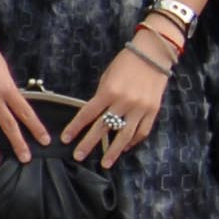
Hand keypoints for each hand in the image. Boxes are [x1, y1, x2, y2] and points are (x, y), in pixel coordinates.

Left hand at [65, 47, 169, 168]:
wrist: (153, 55)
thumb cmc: (125, 63)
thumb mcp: (107, 77)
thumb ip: (101, 97)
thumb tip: (94, 116)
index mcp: (109, 92)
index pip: (87, 114)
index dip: (75, 128)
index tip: (65, 139)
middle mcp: (125, 102)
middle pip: (104, 128)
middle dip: (89, 144)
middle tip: (78, 156)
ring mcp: (141, 108)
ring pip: (125, 136)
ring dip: (113, 151)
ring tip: (105, 163)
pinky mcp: (153, 111)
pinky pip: (142, 131)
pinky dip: (132, 142)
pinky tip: (124, 148)